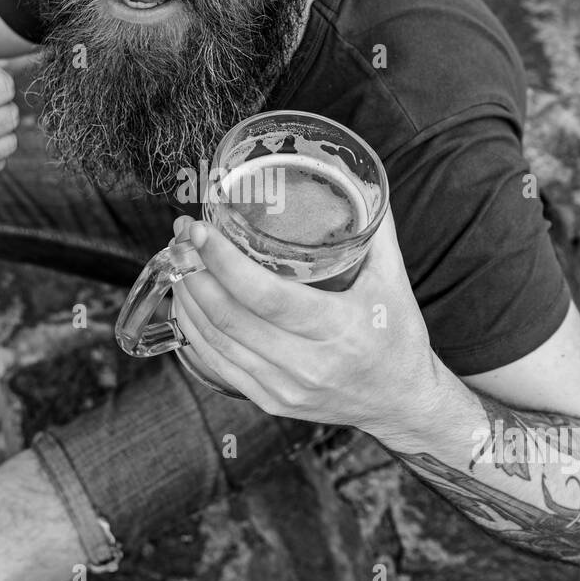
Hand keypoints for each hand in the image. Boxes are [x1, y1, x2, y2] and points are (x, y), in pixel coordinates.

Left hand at [170, 207, 445, 449]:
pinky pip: (218, 366)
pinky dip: (194, 332)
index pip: (265, 296)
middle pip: (230, 318)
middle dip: (194, 272)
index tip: (200, 230)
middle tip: (181, 238)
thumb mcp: (393, 281)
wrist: (402, 402)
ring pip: (216, 342)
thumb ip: (373, 230)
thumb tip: (356, 178)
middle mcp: (308, 365)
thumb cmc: (397, 337)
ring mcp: (285, 389)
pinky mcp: (271, 402)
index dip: (224, 262)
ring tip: (177, 263)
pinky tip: (187, 304)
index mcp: (339, 329)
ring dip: (188, 300)